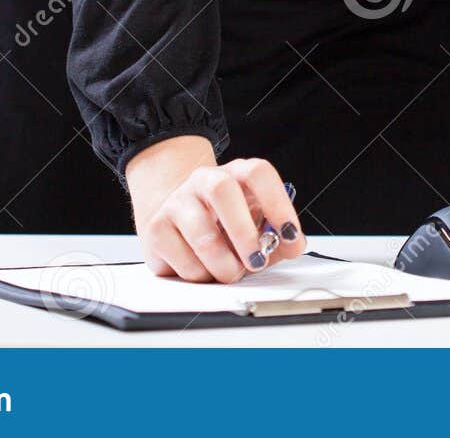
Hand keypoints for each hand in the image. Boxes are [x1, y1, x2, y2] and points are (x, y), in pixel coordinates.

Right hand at [124, 135, 306, 282]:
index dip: (277, 204)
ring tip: (232, 272)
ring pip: (203, 236)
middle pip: (223, 191)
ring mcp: (178, 201)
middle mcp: (206, 180)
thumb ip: (276, 235)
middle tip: (257, 260)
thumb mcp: (255, 223)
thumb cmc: (225, 223)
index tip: (290, 234)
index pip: (258, 173)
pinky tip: (205, 270)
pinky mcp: (157, 229)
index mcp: (237, 173)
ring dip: (224, 265)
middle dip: (244, 233)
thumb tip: (291, 245)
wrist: (178, 219)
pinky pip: (184, 261)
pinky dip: (202, 275)